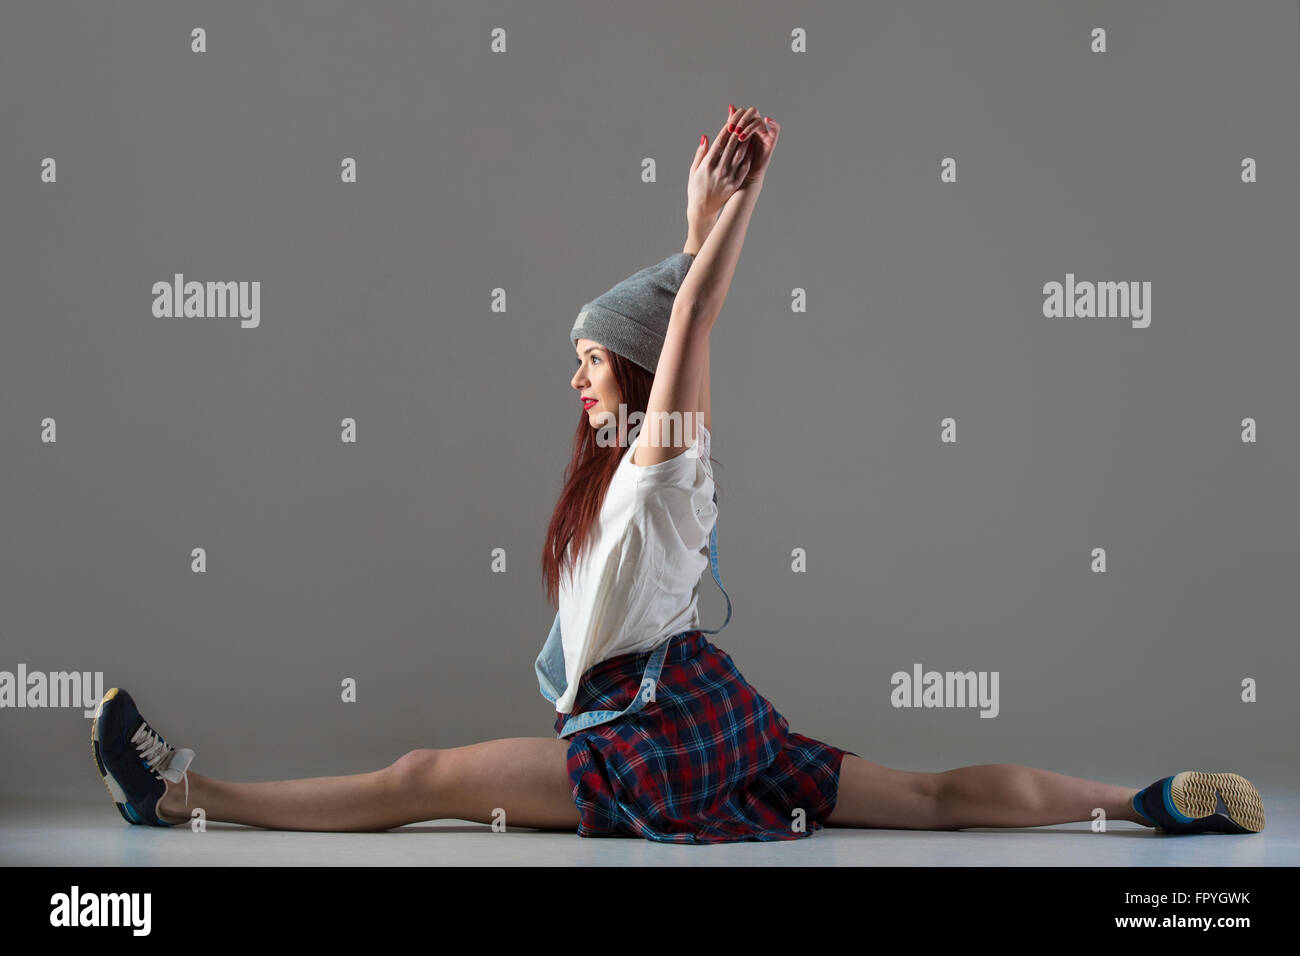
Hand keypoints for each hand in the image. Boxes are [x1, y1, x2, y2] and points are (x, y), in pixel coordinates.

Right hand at [686, 107, 754, 224]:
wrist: (703, 209)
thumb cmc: (696, 188)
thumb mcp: (694, 170)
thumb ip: (700, 153)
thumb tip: (706, 137)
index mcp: (707, 165)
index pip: (720, 142)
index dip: (727, 129)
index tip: (732, 118)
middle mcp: (719, 170)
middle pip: (731, 145)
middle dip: (738, 130)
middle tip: (744, 118)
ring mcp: (729, 177)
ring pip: (740, 154)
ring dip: (745, 140)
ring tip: (749, 129)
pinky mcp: (735, 183)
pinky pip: (744, 166)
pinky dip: (748, 154)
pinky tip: (751, 146)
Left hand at [731, 105, 777, 187]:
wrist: (740, 182)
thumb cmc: (731, 164)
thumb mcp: (728, 143)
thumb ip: (731, 124)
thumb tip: (731, 105)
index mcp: (742, 127)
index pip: (741, 112)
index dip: (735, 117)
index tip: (728, 128)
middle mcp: (754, 129)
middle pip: (751, 113)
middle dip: (742, 119)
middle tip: (734, 131)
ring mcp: (763, 134)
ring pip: (759, 121)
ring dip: (750, 125)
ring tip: (741, 136)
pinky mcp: (771, 142)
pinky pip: (776, 130)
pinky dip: (773, 123)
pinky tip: (767, 120)